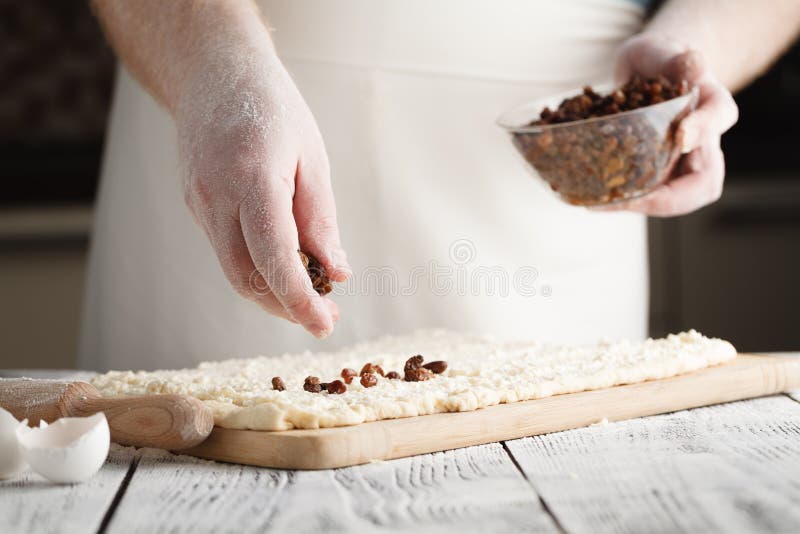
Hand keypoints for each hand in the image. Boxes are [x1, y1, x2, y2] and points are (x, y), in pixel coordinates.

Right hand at [176, 46, 349, 337]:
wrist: (212, 75)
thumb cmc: (273, 109)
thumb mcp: (313, 157)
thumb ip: (321, 219)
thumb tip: (337, 273)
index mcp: (253, 178)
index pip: (274, 257)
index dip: (299, 299)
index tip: (324, 326)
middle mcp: (217, 197)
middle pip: (247, 277)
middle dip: (286, 307)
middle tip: (325, 318)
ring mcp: (200, 203)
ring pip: (233, 271)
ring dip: (271, 294)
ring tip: (309, 298)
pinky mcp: (196, 207)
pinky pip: (226, 251)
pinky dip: (255, 269)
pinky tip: (283, 267)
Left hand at [610, 34, 738, 215]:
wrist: (649, 73)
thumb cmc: (658, 60)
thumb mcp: (662, 51)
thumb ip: (675, 58)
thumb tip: (693, 63)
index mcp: (711, 105)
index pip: (719, 117)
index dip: (703, 130)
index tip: (680, 138)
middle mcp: (703, 141)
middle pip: (705, 184)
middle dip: (669, 198)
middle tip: (627, 198)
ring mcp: (682, 162)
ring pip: (677, 199)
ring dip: (642, 206)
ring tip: (603, 202)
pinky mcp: (659, 173)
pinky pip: (649, 196)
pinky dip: (624, 200)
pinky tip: (593, 198)